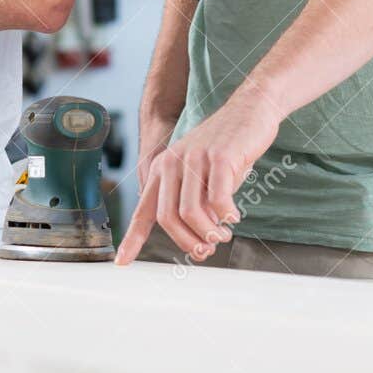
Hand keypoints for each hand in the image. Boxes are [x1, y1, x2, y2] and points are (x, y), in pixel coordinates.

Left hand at [116, 91, 281, 265]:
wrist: (250, 109)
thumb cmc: (226, 148)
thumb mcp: (201, 176)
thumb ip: (194, 203)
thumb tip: (199, 243)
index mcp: (162, 169)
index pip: (143, 211)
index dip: (132, 239)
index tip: (122, 262)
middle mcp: (172, 163)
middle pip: (168, 218)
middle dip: (187, 242)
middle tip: (205, 251)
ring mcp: (195, 159)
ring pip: (191, 212)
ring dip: (209, 233)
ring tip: (222, 235)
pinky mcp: (220, 157)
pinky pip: (218, 199)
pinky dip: (226, 214)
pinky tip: (234, 217)